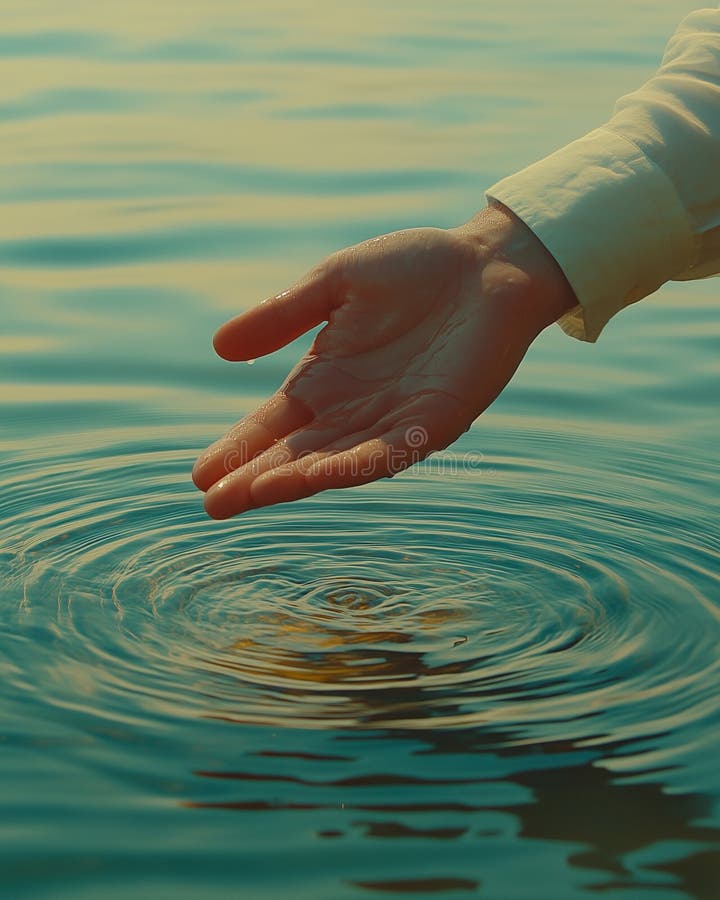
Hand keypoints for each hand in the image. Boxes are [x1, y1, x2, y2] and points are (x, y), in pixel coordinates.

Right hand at [192, 203, 575, 518]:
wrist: (488, 264)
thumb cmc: (414, 269)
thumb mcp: (335, 282)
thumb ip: (283, 315)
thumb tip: (218, 348)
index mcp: (325, 380)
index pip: (272, 425)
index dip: (238, 449)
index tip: (200, 474)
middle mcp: (353, 410)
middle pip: (295, 454)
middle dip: (255, 479)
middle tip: (213, 505)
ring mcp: (393, 421)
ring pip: (335, 461)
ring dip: (297, 480)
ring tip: (253, 494)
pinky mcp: (434, 421)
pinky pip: (391, 450)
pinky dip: (356, 464)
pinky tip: (322, 476)